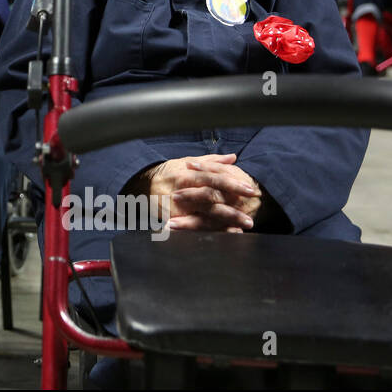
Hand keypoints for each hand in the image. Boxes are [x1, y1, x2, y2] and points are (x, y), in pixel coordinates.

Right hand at [141, 154, 260, 231]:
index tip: (251, 190)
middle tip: (252, 213)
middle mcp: (182, 188)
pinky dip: (212, 230)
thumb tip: (233, 158)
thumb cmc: (166, 173)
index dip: (233, 183)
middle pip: (211, 196)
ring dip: (225, 221)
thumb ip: (211, 162)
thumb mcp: (185, 162)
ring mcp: (177, 205)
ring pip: (204, 213)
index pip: (214, 177)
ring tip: (243, 226)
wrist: (139, 184)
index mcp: (187, 172)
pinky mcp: (172, 218)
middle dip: (232, 206)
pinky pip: (195, 226)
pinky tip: (226, 233)